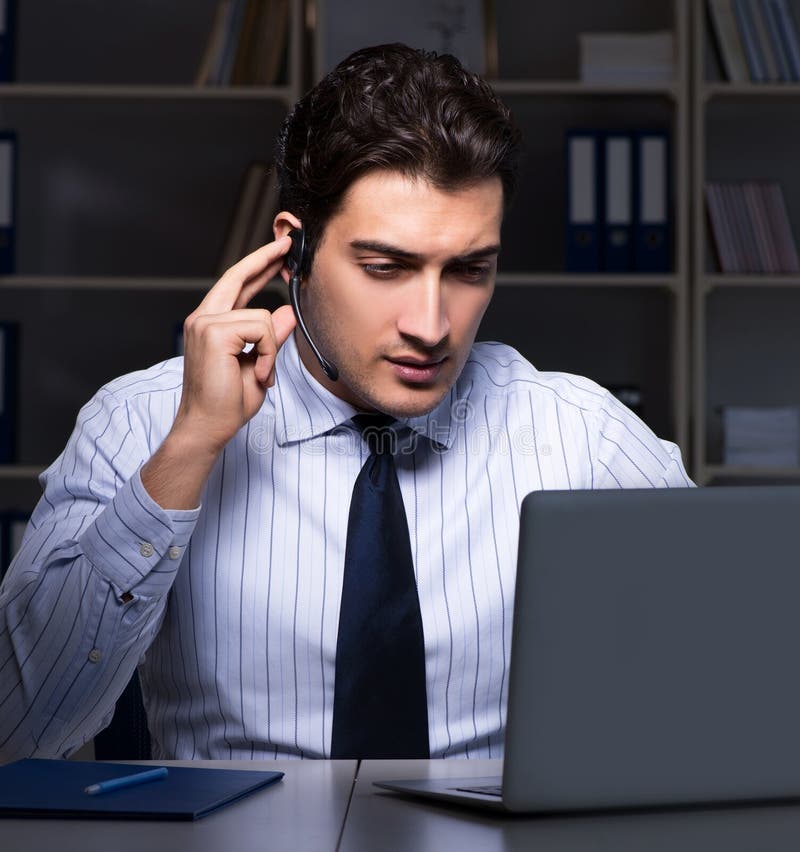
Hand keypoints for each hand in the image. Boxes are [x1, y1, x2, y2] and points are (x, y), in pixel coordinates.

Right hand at [141, 237, 295, 509]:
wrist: (207, 427)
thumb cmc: (227, 403)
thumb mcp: (259, 364)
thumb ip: (271, 338)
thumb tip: (287, 312)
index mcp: (211, 324)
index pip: (236, 285)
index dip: (258, 266)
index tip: (278, 253)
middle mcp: (203, 318)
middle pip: (238, 276)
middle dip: (266, 259)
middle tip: (288, 244)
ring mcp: (205, 322)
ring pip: (263, 316)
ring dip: (271, 349)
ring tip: (262, 373)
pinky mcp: (213, 331)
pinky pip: (261, 328)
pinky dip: (267, 353)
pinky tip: (258, 373)